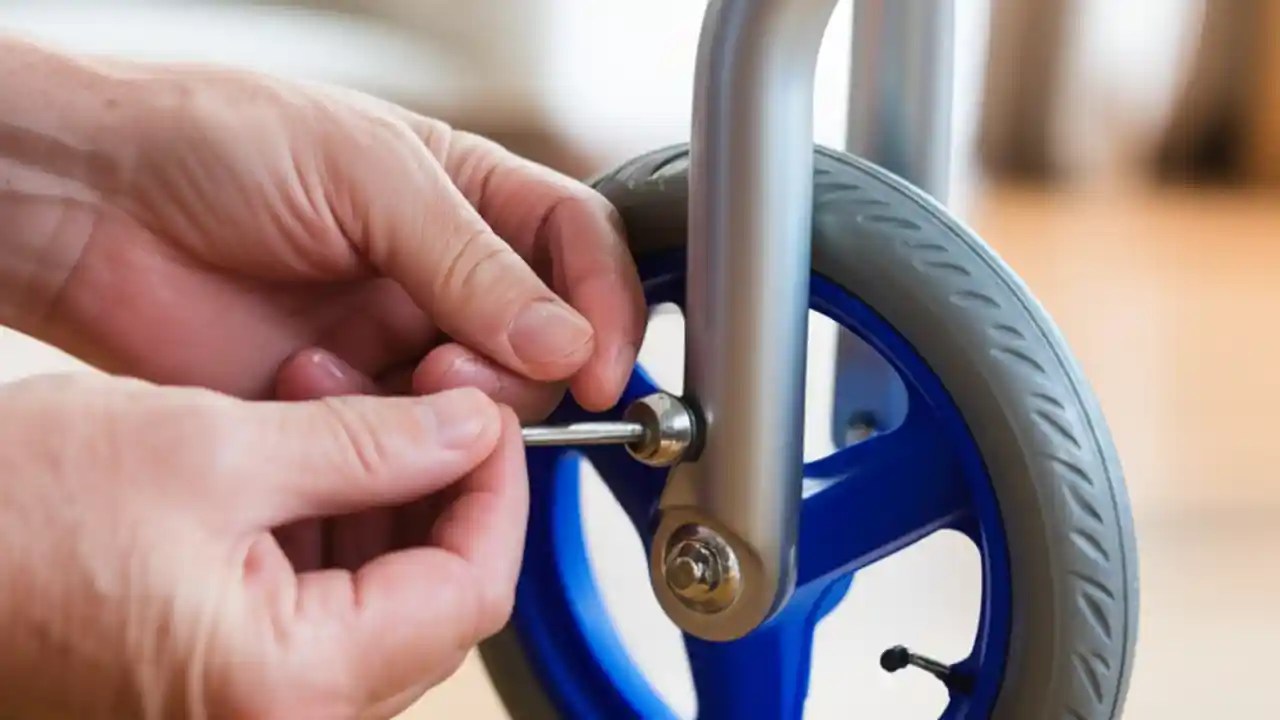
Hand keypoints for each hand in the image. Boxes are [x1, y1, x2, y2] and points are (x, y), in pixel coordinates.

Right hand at [0, 374, 524, 718]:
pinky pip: (314, 613)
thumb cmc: (10, 519)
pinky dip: (323, 532)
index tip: (486, 415)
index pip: (470, 591)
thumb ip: (367, 444)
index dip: (495, 491)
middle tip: (419, 396)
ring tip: (334, 406)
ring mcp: (247, 712)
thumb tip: (468, 430)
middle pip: (430, 602)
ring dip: (376, 501)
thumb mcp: (213, 450)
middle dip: (435, 489)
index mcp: (293, 685)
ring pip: (376, 602)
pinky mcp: (216, 688)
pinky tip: (296, 455)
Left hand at [1, 40, 644, 416]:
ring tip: (396, 373)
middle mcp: (443, 270)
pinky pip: (406, 435)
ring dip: (453, 401)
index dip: (608, 303)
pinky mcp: (346, 398)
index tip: (606, 367)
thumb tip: (565, 339)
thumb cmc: (215, 144)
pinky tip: (329, 387)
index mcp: (466, 194)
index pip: (578, 244)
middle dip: (522, 365)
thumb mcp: (367, 176)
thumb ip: (473, 263)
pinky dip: (389, 430)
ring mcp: (396, 335)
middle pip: (545, 337)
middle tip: (461, 363)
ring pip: (482, 397)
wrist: (90, 207)